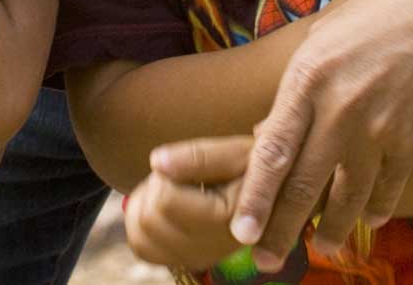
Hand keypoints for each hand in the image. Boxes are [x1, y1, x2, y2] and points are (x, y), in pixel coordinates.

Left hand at [126, 136, 251, 270]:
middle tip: (176, 175)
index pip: (165, 200)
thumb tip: (156, 162)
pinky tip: (164, 206)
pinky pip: (144, 249)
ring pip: (141, 240)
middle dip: (152, 190)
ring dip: (146, 207)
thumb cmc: (255, 165)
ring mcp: (199, 258)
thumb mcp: (236, 153)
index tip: (184, 165)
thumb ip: (199, 157)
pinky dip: (142, 225)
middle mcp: (214, 250)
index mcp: (228, 222)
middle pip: (149, 221)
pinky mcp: (189, 259)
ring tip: (171, 188)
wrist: (272, 189)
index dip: (165, 175)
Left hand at [231, 0, 412, 271]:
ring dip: (329, 228)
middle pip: (304, 183)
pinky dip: (377, 208)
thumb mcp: (323, 39)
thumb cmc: (377, 14)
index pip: (273, 150)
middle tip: (263, 261)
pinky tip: (370, 219)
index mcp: (308, 77)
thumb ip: (300, 89)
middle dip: (280, 228)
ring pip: (348, 195)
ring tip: (317, 248)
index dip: (256, 195)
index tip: (240, 229)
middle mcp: (340, 107)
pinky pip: (390, 187)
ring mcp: (381, 128)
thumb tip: (274, 133)